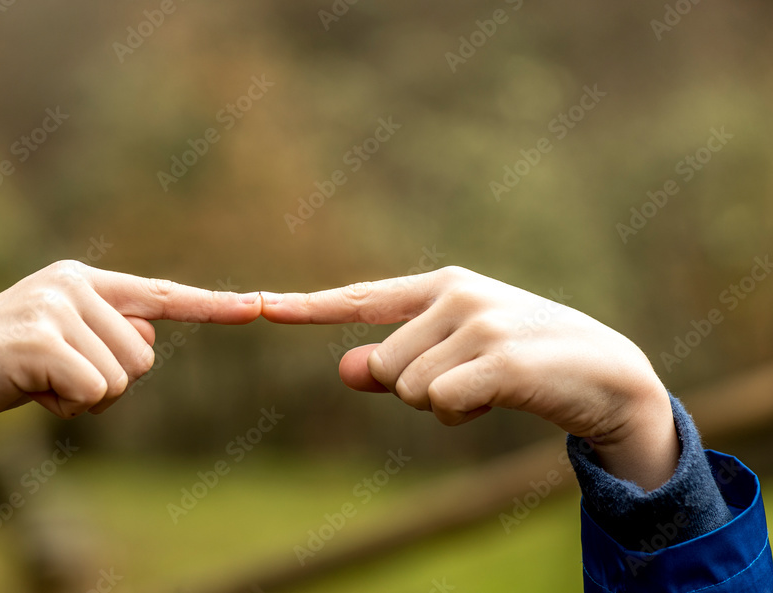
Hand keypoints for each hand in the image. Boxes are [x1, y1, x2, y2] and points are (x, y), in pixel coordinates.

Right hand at [0, 261, 261, 506]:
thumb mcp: (60, 350)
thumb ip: (108, 338)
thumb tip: (149, 336)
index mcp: (82, 280)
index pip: (161, 296)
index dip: (213, 306)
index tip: (261, 306)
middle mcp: (73, 282)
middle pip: (144, 358)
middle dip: (105, 385)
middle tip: (50, 379)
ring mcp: (55, 304)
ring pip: (122, 379)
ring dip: (82, 398)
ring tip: (34, 382)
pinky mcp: (39, 337)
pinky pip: (95, 392)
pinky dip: (65, 407)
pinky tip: (25, 391)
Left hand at [260, 266, 678, 489]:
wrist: (606, 374)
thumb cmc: (522, 362)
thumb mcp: (456, 358)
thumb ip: (398, 362)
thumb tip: (345, 369)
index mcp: (440, 286)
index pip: (360, 298)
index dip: (307, 307)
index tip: (257, 306)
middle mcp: (455, 294)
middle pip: (382, 366)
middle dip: (414, 390)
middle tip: (467, 382)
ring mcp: (479, 322)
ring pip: (409, 389)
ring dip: (442, 406)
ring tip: (488, 387)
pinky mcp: (500, 358)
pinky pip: (440, 403)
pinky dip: (461, 414)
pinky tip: (501, 397)